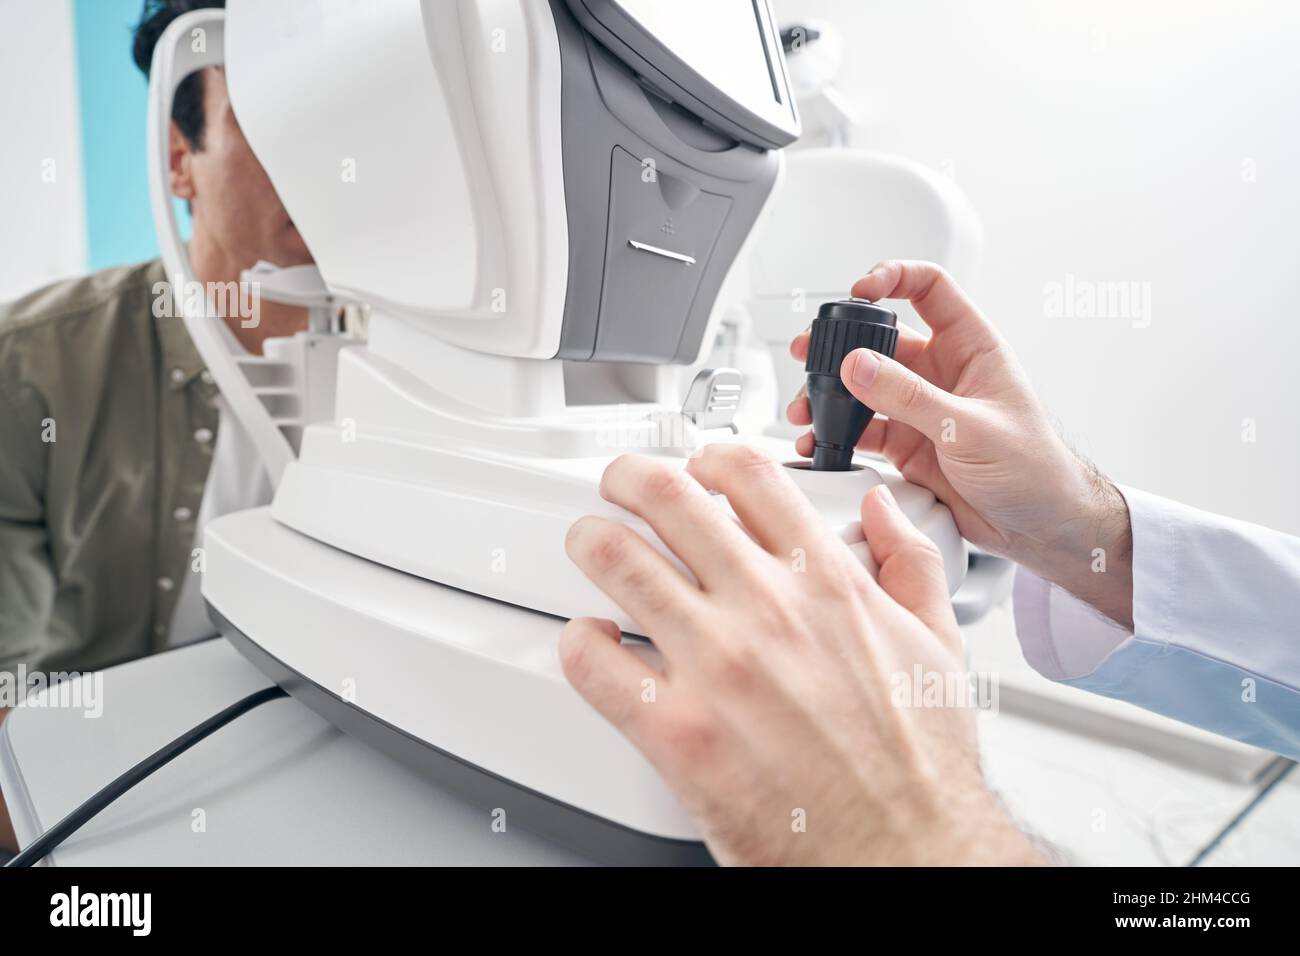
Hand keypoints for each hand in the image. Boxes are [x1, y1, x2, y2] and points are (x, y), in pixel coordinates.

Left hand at [560, 446, 1044, 865]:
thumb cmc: (922, 764)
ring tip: (589, 546)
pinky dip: (578, 640)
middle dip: (627, 478)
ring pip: (616, 561)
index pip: (746, 474)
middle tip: (616, 488)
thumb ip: (912, 562)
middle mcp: (767, 610)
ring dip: (590, 541)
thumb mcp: (938, 644)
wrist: (903, 852)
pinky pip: (592, 661)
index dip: (706, 458)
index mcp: (827, 582)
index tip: (693, 469)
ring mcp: (717, 666)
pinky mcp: (677, 732)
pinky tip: (591, 640)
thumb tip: (882, 509)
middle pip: (664, 497)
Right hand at [789, 260, 1132, 627]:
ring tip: (808, 407)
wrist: (1039, 526)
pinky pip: (861, 429)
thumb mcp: (970, 427)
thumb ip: (911, 397)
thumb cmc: (1035, 468)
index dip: (893, 278)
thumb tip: (859, 365)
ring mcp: (920, 408)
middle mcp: (942, 372)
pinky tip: (822, 441)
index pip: (929, 290)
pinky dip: (837, 434)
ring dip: (831, 393)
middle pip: (881, 339)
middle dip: (841, 343)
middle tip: (809, 351)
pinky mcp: (906, 444)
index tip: (859, 291)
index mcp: (971, 347)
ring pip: (863, 386)